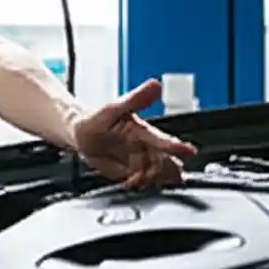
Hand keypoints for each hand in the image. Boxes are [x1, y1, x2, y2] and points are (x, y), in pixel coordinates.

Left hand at [72, 79, 198, 188]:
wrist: (79, 134)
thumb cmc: (97, 118)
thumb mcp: (113, 108)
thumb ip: (135, 98)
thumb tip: (155, 84)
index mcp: (144, 130)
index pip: (164, 139)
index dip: (176, 146)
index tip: (189, 151)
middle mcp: (146, 146)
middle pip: (166, 161)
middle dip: (164, 169)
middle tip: (151, 171)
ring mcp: (140, 160)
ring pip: (158, 174)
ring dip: (152, 178)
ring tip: (138, 178)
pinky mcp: (131, 172)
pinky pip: (143, 182)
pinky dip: (140, 184)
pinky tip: (131, 182)